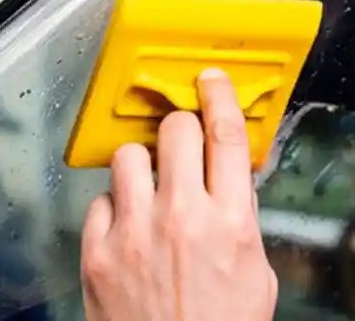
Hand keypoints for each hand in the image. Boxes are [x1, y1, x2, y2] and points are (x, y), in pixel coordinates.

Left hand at [81, 69, 277, 320]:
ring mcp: (135, 233)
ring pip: (129, 156)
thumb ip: (241, 218)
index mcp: (229, 221)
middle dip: (180, 126)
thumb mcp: (256, 273)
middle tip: (182, 138)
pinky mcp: (98, 253)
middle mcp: (182, 217)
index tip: (210, 81)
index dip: (218, 96)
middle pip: (176, 129)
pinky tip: (128, 227)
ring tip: (150, 187)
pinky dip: (114, 208)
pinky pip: (100, 201)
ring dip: (143, 164)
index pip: (226, 134)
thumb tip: (230, 176)